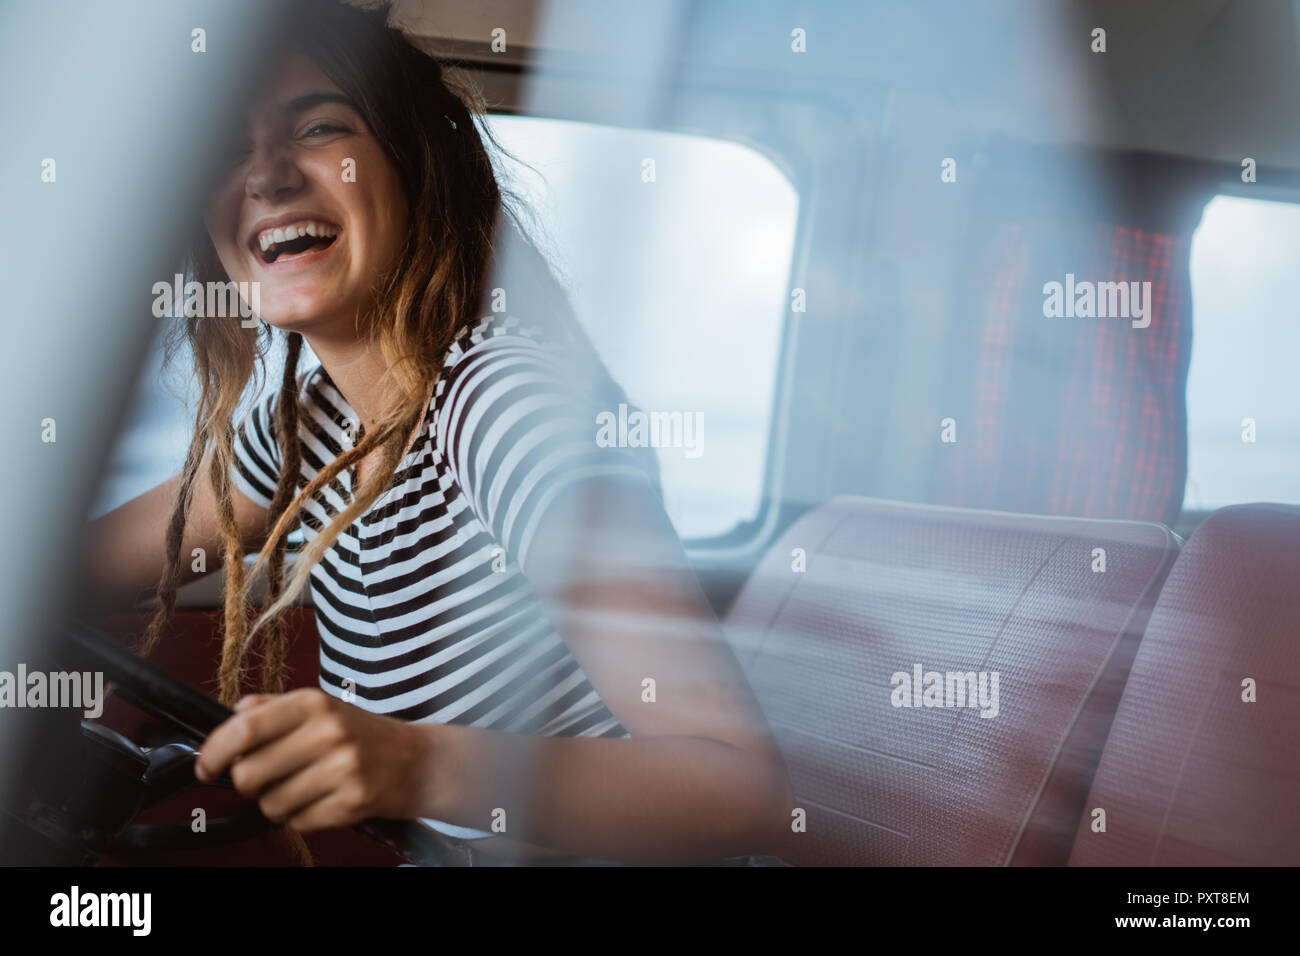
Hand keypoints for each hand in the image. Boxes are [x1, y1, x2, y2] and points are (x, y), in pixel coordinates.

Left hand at [195, 688, 432, 831]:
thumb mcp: (322, 708)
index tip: (206, 766)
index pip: (245, 729)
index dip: (215, 752)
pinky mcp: (351, 802)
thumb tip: (234, 714)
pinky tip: (321, 799)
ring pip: (271, 804)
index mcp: (313, 704)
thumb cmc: (361, 734)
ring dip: (276, 803)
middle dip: (248, 784)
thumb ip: (273, 707)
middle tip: (266, 777)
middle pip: (249, 774)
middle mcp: (328, 732)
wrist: (415, 761)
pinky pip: (298, 822)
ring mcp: (342, 769)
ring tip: (302, 787)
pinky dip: (301, 817)